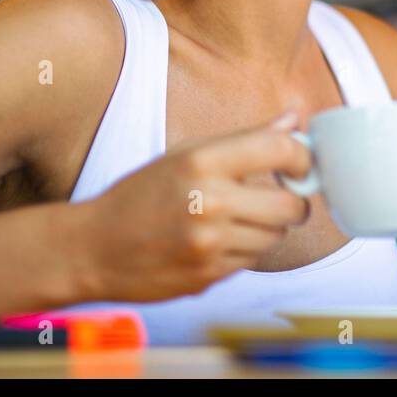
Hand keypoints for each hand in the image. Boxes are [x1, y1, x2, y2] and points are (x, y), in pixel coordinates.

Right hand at [74, 112, 313, 301]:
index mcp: (203, 162)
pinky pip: (253, 261)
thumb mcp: (186, 154)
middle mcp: (209, 202)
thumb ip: (246, 139)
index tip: (302, 164)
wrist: (92, 248)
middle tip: (281, 197)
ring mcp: (209, 244)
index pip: (280, 151)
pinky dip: (246, 251)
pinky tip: (218, 241)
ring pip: (276, 237)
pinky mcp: (208, 276)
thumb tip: (294, 121)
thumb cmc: (140, 195)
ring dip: (268, 228)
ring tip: (239, 219)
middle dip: (294, 202)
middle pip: (292, 206)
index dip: (303, 157)